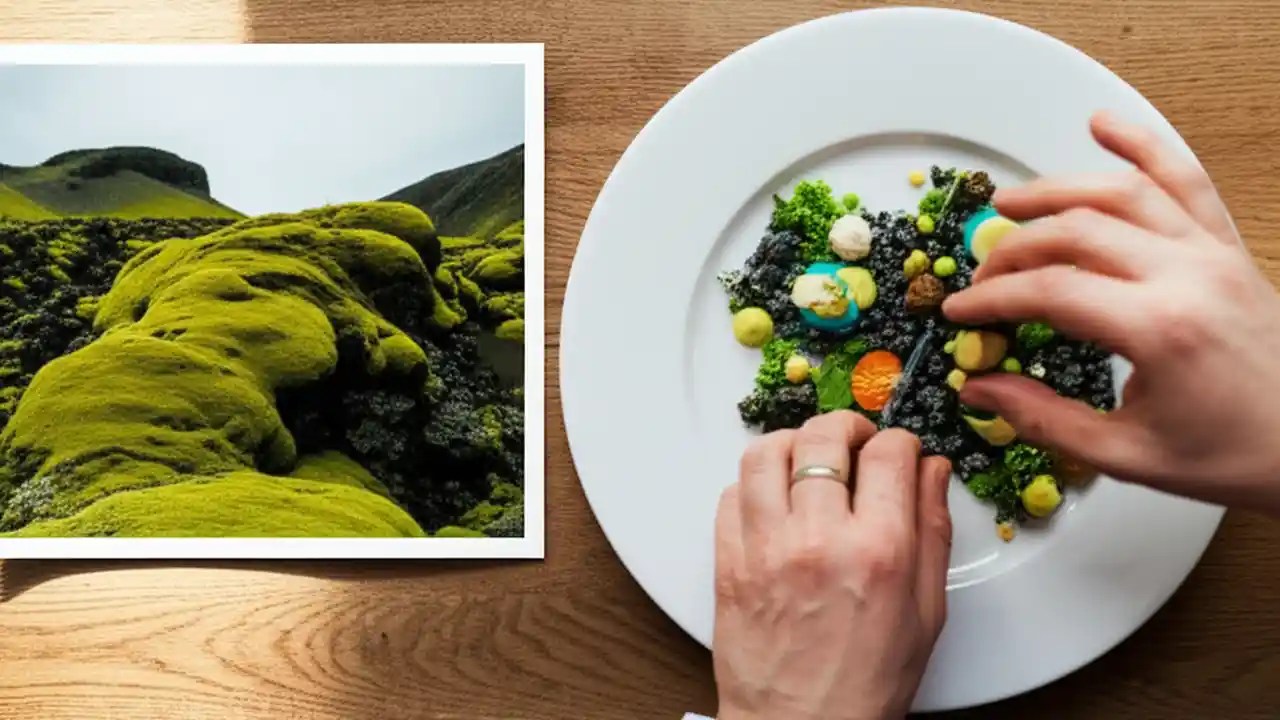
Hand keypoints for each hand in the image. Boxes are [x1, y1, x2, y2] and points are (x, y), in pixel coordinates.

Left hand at [712, 412, 951, 719]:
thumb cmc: (867, 681)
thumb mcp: (927, 610)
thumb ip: (932, 530)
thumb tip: (931, 470)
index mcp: (879, 550)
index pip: (888, 452)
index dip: (899, 440)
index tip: (898, 449)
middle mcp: (819, 538)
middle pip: (823, 438)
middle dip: (845, 426)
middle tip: (854, 440)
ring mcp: (766, 547)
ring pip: (765, 453)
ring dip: (791, 444)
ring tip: (808, 459)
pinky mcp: (729, 561)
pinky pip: (730, 493)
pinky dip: (754, 483)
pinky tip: (774, 498)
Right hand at [943, 111, 1279, 511]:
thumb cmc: (1233, 455)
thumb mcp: (1127, 454)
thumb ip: (1044, 418)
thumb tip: (979, 389)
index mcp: (1160, 329)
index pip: (1051, 290)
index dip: (993, 297)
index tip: (960, 310)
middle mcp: (1188, 276)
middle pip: (1076, 232)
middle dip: (1014, 250)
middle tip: (982, 276)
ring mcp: (1213, 253)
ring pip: (1122, 192)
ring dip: (1057, 189)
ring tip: (1011, 202)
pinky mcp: (1229, 248)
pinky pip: (1185, 180)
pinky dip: (1145, 145)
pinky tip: (1106, 125)